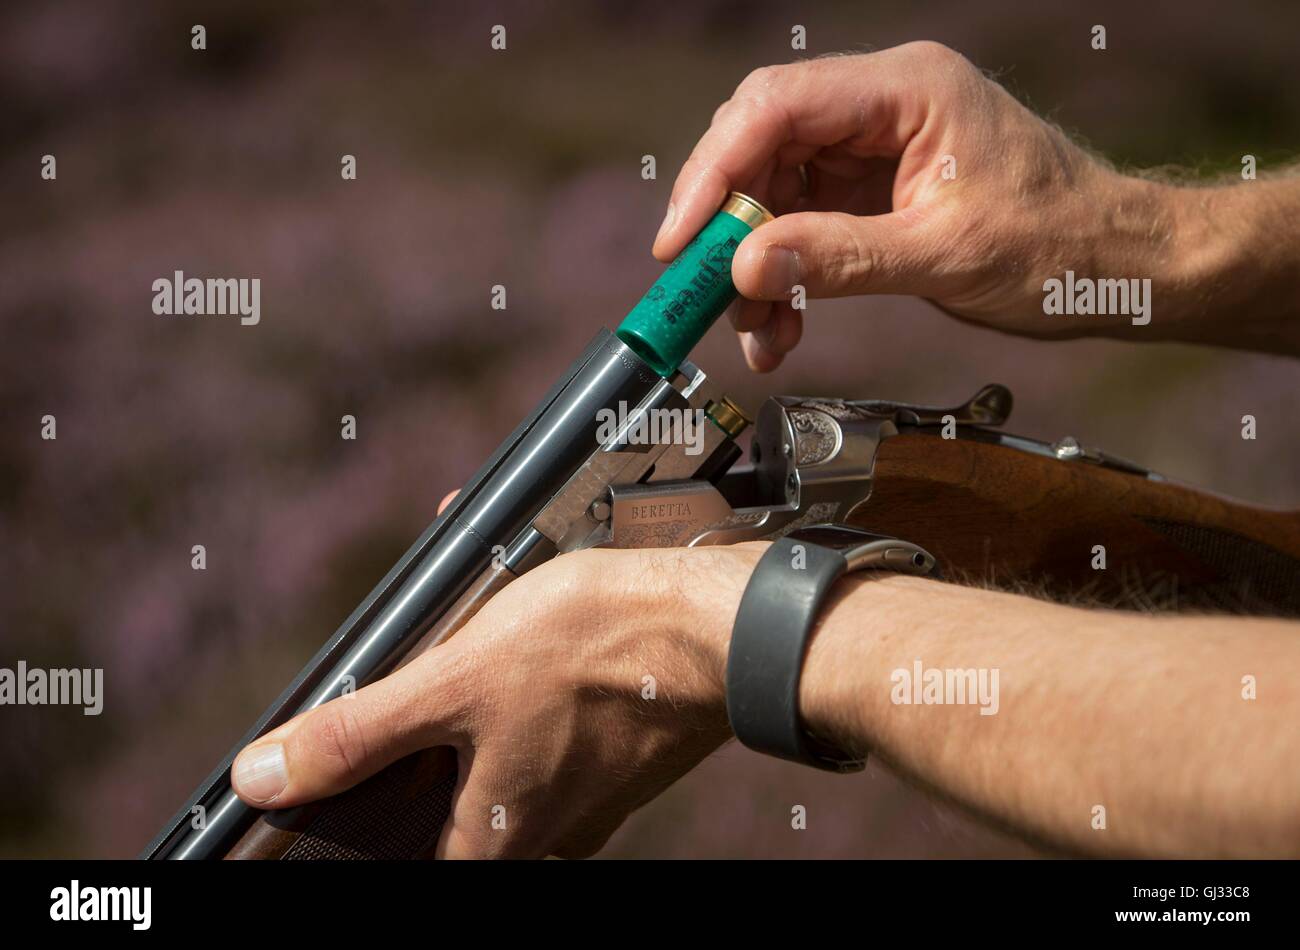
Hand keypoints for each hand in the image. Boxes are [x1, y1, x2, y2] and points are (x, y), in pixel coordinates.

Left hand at [231, 540, 765, 857]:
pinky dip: (522, 682)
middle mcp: (540, 832)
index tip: (336, 781)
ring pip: (496, 756)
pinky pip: (544, 726)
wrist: (723, 628)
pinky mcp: (616, 751)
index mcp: (492, 837)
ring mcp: (584, 794)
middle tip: (411, 680)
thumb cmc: (596, 650)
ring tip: (479, 633)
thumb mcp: (458, 679)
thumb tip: (264, 777)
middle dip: (418, 736)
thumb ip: (361, 733)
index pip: (394, 858)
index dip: (354, 820)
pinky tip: (528, 625)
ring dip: (473, 695)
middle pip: (445, 803)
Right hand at [654, 42, 1221, 369]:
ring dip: (754, 265)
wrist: (1117, 265)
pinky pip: (803, 226)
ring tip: (754, 332)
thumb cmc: (1060, 244)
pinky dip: (785, 277)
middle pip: (763, 144)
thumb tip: (747, 268)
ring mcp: (875, 147)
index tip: (682, 241)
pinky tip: (779, 326)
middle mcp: (882, 105)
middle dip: (728, 223)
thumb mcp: (945, 255)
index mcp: (907, 90)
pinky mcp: (873, 190)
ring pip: (776, 192)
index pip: (778, 107)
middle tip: (703, 289)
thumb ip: (840, 258)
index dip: (715, 172)